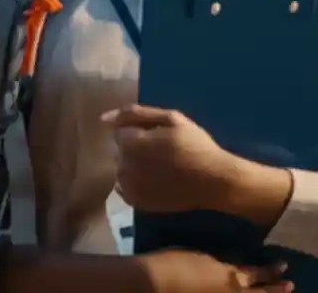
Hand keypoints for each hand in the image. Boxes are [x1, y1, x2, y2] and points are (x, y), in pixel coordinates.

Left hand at [101, 104, 237, 212]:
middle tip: (163, 152)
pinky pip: (125, 187)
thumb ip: (134, 114)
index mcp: (130, 144)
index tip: (160, 137)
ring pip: (122, 169)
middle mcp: (123, 167)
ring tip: (161, 167)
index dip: (140, 132)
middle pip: (120, 151)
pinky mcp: (135, 203)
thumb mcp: (171, 119)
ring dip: (135, 165)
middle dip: (135, 148)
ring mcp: (128, 188)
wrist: (214, 181)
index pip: (121, 132)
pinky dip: (136, 182)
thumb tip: (103, 119)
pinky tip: (155, 181)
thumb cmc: (195, 146)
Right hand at [141, 250, 292, 291]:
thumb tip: (230, 268)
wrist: (156, 283)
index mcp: (230, 276)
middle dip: (275, 290)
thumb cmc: (176, 262)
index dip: (271, 271)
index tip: (283, 266)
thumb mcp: (201, 257)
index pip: (257, 273)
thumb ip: (219, 264)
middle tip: (290, 286)